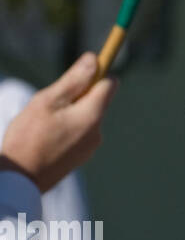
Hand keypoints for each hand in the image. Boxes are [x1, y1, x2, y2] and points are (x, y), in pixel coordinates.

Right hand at [0, 53, 116, 191]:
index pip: (110, 83)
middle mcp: (98, 130)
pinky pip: (79, 133)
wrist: (19, 180)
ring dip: (70, 113)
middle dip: (78, 95)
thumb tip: (94, 59)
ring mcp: (91, 146)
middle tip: (50, 103)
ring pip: (86, 117)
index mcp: (93, 114)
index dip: (97, 72)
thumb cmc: (29, 137)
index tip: (79, 72)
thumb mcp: (47, 101)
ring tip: (43, 124)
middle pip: (97, 100)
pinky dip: (67, 129)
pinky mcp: (81, 157)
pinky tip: (45, 138)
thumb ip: (74, 80)